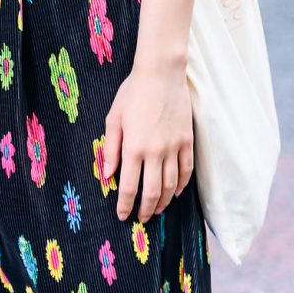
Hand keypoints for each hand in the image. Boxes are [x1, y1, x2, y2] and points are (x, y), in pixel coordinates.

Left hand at [101, 60, 193, 223]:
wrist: (161, 73)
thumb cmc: (133, 92)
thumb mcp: (114, 117)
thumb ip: (110, 148)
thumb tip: (106, 174)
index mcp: (133, 147)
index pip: (128, 187)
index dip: (125, 205)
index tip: (122, 215)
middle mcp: (155, 152)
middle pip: (152, 193)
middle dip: (146, 210)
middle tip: (141, 219)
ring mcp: (174, 147)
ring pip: (171, 186)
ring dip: (164, 202)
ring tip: (157, 209)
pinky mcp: (187, 141)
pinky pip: (186, 171)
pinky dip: (181, 186)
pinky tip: (176, 192)